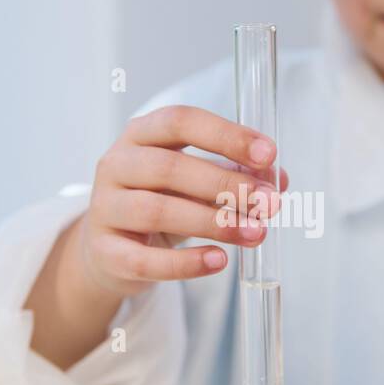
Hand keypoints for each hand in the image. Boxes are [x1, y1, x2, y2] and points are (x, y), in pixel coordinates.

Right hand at [77, 105, 285, 296]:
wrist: (112, 248)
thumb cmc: (160, 202)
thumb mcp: (195, 182)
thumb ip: (235, 175)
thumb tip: (279, 180)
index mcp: (141, 134)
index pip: (179, 121)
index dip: (226, 135)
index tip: (268, 154)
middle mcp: (116, 164)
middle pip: (170, 167)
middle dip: (226, 185)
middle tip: (268, 203)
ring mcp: (105, 208)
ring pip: (157, 211)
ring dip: (213, 223)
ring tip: (254, 234)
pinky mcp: (106, 252)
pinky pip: (145, 260)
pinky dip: (186, 263)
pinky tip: (219, 262)